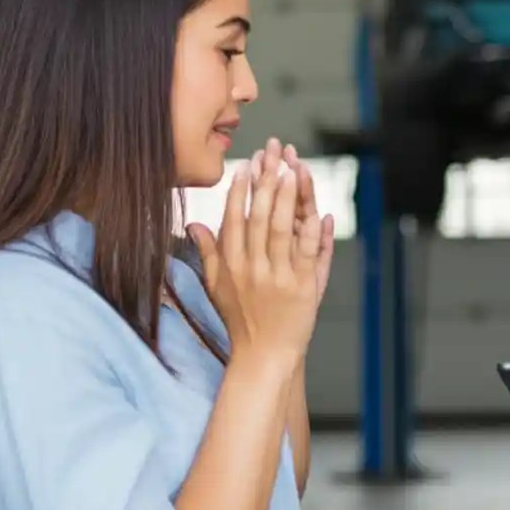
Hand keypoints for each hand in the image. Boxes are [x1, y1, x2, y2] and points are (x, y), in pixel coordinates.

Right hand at [188, 139, 335, 362]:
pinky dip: (311, 229)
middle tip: (272, 153)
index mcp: (230, 264)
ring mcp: (276, 276)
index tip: (246, 165)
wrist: (263, 356)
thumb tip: (193, 223)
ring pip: (281, 228)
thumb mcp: (216, 287)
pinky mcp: (301, 286)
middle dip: (265, 180)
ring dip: (287, 196)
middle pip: (259, 216)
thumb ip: (206, 253)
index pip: (233, 219)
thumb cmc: (241, 321)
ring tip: (291, 169)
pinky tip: (316, 208)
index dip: (240, 190)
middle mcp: (250, 267)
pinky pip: (306, 251)